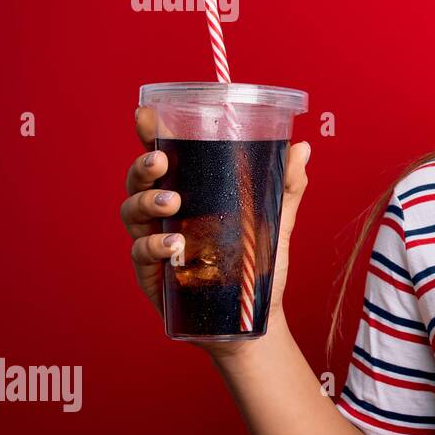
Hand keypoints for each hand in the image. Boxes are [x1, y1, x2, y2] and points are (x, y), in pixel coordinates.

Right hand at [122, 105, 310, 358]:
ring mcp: (155, 242)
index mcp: (190, 191)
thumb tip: (302, 147)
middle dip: (143, 166)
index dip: (150, 134)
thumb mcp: (276, 221)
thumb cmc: (258, 265)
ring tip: (172, 203)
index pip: (163, 156)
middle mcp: (166, 213)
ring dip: (146, 202)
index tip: (146, 116)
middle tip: (161, 162)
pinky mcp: (152, 274)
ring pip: (132, 213)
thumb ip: (286, 186)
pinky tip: (174, 247)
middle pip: (139, 180)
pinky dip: (153, 247)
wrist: (254, 319)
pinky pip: (141, 254)